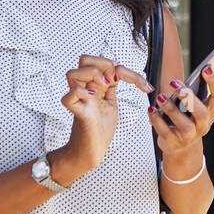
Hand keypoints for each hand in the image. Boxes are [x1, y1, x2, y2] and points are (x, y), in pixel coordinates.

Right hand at [59, 56, 153, 180]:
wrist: (90, 152)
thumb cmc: (98, 130)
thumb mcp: (111, 104)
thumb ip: (111, 89)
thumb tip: (118, 72)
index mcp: (95, 87)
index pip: (105, 63)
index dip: (127, 69)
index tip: (145, 86)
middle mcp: (85, 90)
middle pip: (84, 60)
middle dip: (103, 63)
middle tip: (114, 79)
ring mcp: (80, 101)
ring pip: (72, 74)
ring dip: (92, 74)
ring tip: (106, 86)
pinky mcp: (79, 114)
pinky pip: (68, 98)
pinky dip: (80, 93)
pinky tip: (93, 97)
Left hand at [149, 66, 213, 158]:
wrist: (181, 146)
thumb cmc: (193, 119)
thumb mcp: (204, 105)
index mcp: (213, 112)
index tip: (206, 68)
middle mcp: (203, 125)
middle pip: (201, 112)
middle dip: (187, 97)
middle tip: (174, 82)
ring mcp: (189, 136)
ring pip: (183, 124)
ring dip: (170, 108)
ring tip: (160, 96)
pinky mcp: (174, 142)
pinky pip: (165, 132)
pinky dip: (157, 120)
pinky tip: (151, 109)